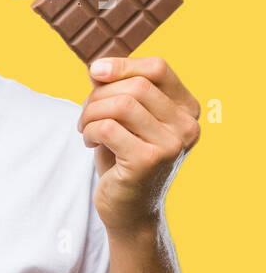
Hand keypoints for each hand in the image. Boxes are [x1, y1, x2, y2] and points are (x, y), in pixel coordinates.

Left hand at [76, 55, 200, 235]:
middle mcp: (188, 125)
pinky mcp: (149, 160)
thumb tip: (98, 69)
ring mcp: (172, 144)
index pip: (158, 68)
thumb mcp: (124, 118)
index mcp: (187, 109)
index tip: (94, 73)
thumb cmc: (123, 157)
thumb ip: (118, 90)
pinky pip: (107, 127)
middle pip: (135, 86)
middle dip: (98, 96)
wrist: (128, 208)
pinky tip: (90, 144)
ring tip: (86, 129)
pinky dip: (89, 131)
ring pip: (121, 105)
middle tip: (85, 116)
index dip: (122, 65)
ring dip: (90, 113)